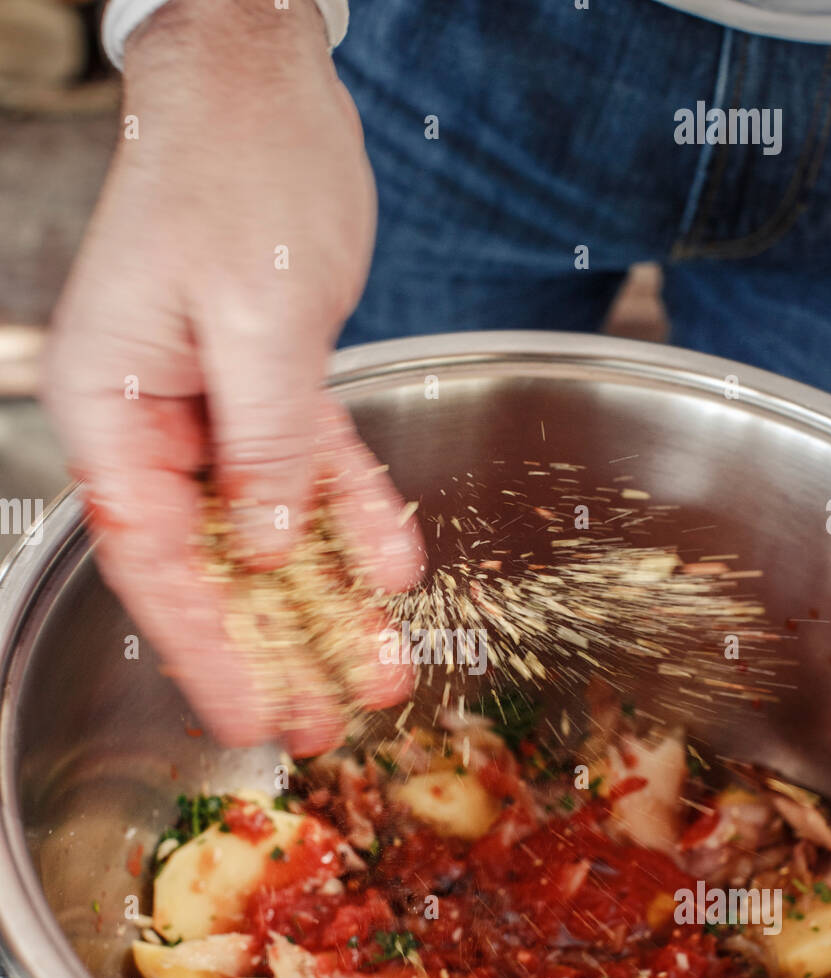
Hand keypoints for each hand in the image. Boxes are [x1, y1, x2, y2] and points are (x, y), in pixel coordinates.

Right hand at [43, 0, 424, 751]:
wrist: (263, 83)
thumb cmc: (235, 171)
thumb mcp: (256, 314)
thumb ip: (265, 440)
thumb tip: (270, 542)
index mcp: (113, 409)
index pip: (153, 560)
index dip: (202, 649)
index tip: (247, 714)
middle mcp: (154, 424)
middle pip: (212, 564)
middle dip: (273, 647)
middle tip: (326, 719)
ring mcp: (211, 412)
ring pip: (271, 531)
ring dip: (327, 600)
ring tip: (379, 670)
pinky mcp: (270, 393)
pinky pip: (315, 473)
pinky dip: (357, 516)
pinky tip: (396, 565)